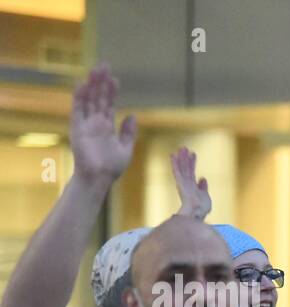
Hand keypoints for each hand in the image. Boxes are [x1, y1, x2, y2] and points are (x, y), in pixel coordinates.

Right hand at [70, 64, 136, 186]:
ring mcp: (86, 123)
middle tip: (104, 65)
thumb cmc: (112, 167)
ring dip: (91, 85)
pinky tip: (82, 84)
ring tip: (95, 70)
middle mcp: (96, 122)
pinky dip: (79, 97)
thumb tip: (132, 115)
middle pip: (98, 98)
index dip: (112, 91)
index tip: (115, 79)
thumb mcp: (126, 148)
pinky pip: (77, 110)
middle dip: (101, 82)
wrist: (99, 178)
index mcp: (107, 126)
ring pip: (88, 100)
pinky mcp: (77, 128)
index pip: (109, 104)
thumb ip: (128, 132)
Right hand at [171, 146, 210, 219]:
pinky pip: (177, 171)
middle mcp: (187, 184)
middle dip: (185, 158)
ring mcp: (183, 183)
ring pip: (182, 167)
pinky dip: (175, 163)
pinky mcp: (180, 183)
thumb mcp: (205, 196)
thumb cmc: (202, 208)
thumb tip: (203, 178)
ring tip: (182, 148)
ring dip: (182, 157)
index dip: (192, 163)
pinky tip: (172, 154)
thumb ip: (203, 187)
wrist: (197, 212)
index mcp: (192, 187)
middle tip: (184, 147)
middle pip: (186, 168)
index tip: (193, 154)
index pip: (192, 172)